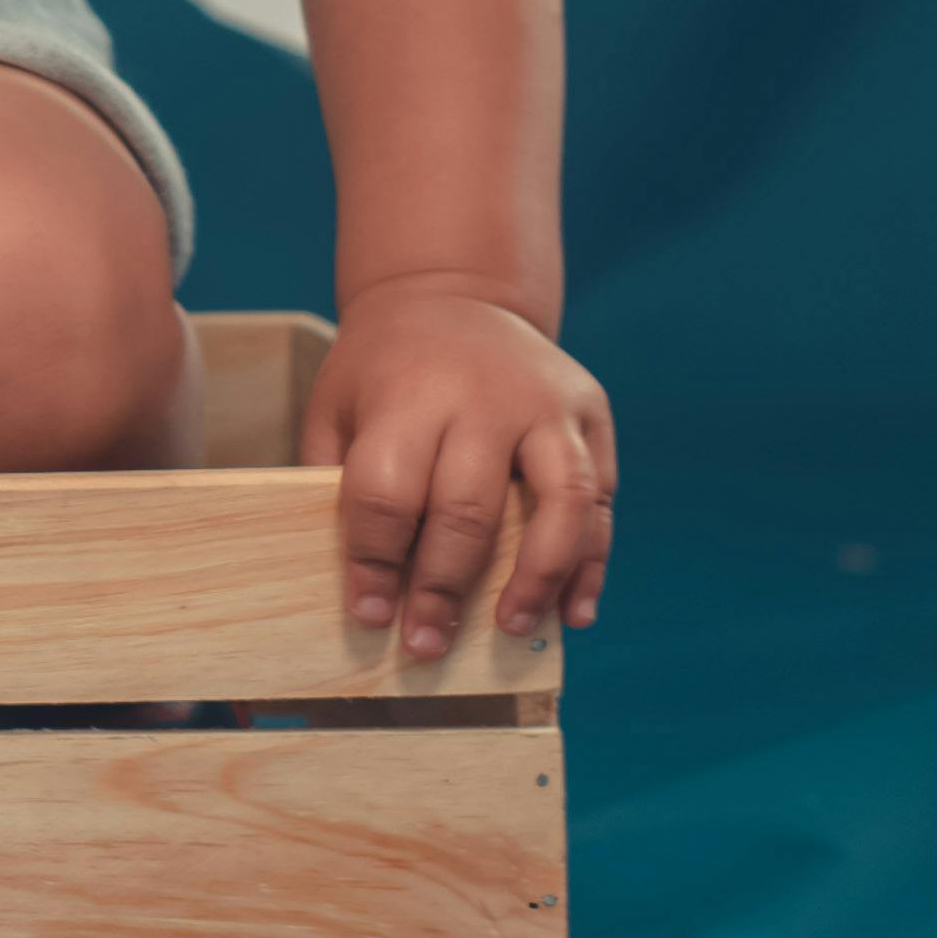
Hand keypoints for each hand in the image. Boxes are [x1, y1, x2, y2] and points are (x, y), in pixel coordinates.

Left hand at [300, 284, 615, 661]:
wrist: (453, 292)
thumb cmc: (383, 367)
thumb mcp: (337, 403)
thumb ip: (335, 480)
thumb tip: (354, 583)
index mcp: (411, 393)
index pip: (389, 492)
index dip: (375, 562)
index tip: (369, 615)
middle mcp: (486, 396)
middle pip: (469, 509)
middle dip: (445, 589)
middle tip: (426, 645)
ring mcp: (548, 404)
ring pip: (562, 504)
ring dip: (538, 578)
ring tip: (511, 628)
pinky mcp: (591, 414)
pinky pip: (601, 499)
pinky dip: (592, 563)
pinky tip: (573, 611)